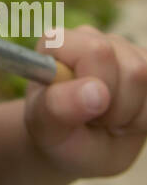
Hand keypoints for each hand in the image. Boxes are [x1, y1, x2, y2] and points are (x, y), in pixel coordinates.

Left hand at [24, 25, 146, 178]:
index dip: (97, 86)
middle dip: (117, 107)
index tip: (81, 108)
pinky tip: (126, 117)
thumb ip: (60, 107)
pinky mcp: (144, 63)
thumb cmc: (56, 133)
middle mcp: (92, 38)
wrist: (76, 146)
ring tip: (108, 119)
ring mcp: (122, 49)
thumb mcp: (48, 127)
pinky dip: (145, 117)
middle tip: (94, 118)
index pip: (97, 51)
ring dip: (133, 114)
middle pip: (134, 68)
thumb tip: (96, 92)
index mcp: (58, 44)